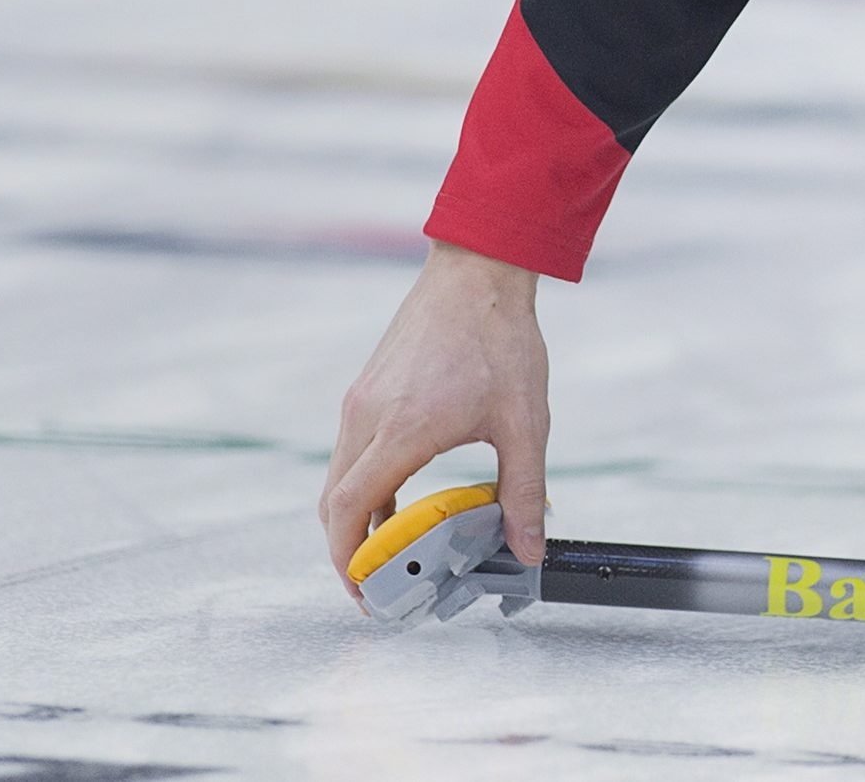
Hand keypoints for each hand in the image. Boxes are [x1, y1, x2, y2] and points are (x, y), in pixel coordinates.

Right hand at [320, 242, 550, 592]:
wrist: (480, 270)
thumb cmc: (502, 339)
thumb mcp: (525, 422)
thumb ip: (524, 490)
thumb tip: (529, 549)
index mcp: (401, 430)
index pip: (351, 513)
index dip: (349, 563)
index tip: (368, 594)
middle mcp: (367, 417)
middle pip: (335, 504)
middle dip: (349, 552)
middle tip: (380, 585)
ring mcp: (362, 400)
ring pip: (339, 478)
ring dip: (356, 519)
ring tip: (392, 550)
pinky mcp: (367, 388)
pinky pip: (351, 452)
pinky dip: (363, 486)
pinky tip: (398, 500)